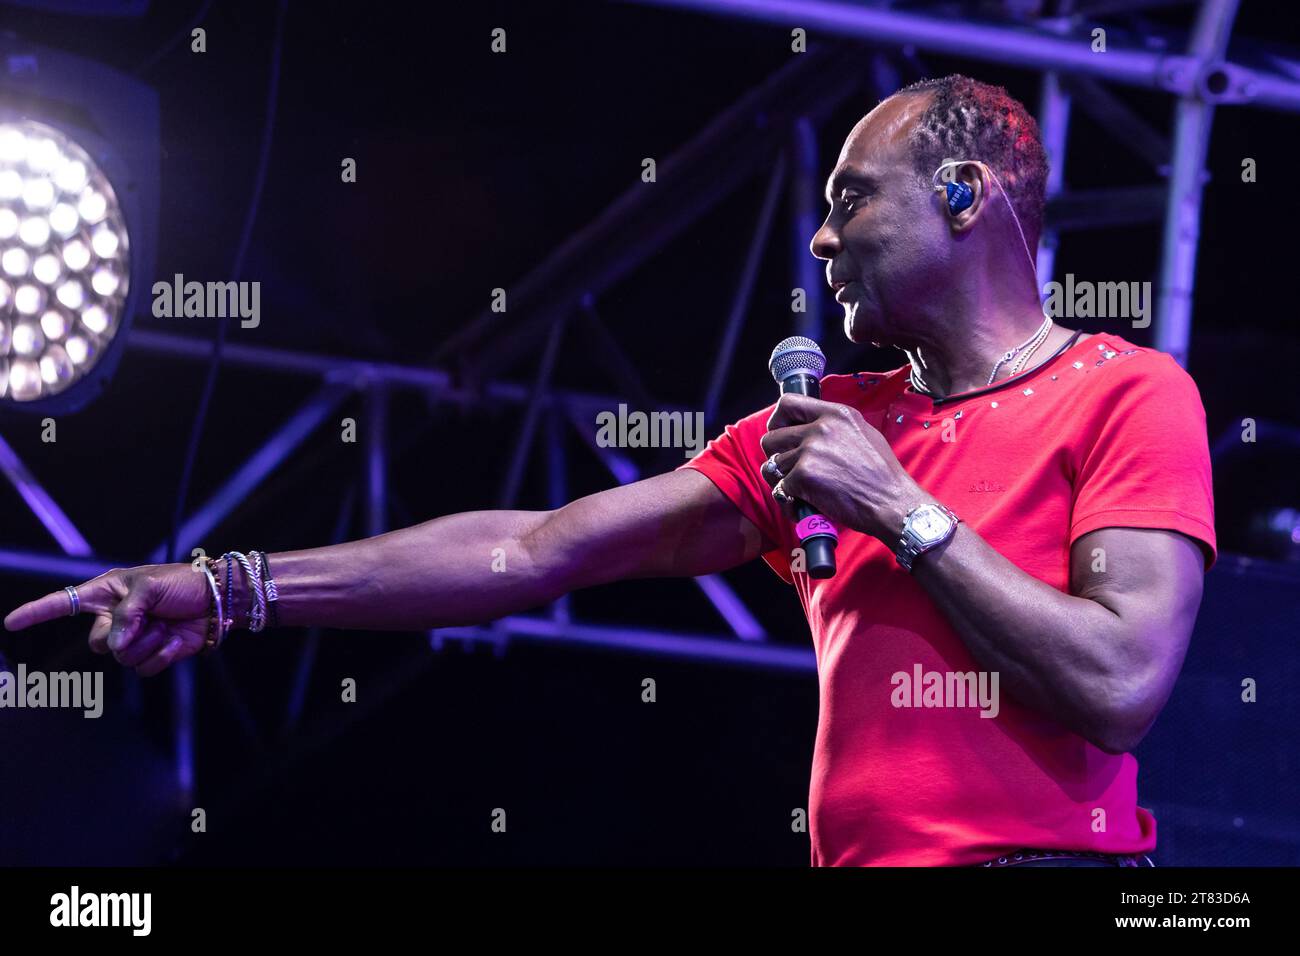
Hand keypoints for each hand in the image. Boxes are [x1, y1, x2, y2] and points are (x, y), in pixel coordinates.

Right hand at [4, 563, 212, 676]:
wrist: (219, 600)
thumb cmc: (184, 583)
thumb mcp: (150, 587)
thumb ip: (125, 615)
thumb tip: (115, 645)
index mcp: (108, 592)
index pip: (65, 604)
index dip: (36, 613)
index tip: (10, 622)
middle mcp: (116, 617)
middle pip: (97, 643)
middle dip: (123, 635)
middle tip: (149, 619)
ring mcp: (135, 638)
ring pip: (122, 659)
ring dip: (147, 644)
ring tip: (166, 626)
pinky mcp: (153, 654)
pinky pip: (144, 669)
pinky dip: (160, 657)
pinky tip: (175, 641)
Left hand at [759, 393, 928, 543]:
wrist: (892, 502)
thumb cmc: (881, 474)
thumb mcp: (863, 433)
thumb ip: (834, 426)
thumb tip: (810, 426)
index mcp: (835, 414)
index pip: (788, 403)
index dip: (777, 421)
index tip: (780, 433)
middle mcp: (820, 428)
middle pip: (771, 437)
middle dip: (776, 456)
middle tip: (789, 469)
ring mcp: (810, 451)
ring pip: (772, 465)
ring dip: (782, 480)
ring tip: (799, 489)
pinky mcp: (804, 476)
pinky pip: (780, 488)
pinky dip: (788, 500)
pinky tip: (803, 505)